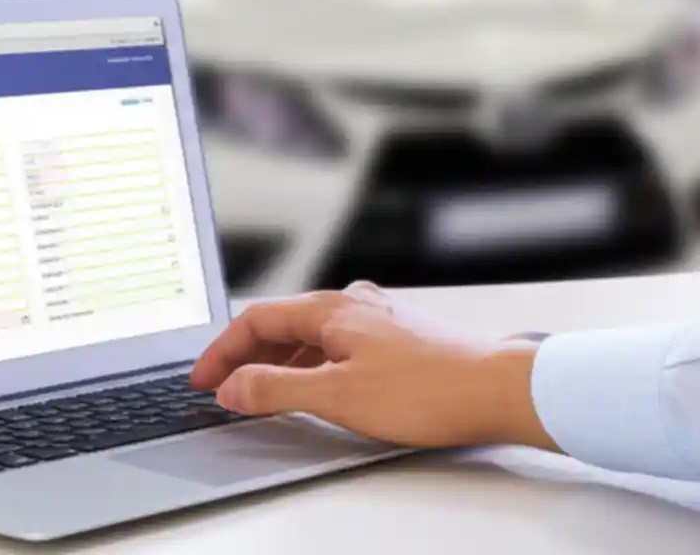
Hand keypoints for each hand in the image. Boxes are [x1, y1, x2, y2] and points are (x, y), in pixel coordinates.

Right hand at [190, 282, 558, 449]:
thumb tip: (233, 387)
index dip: (222, 351)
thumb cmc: (428, 388)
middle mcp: (353, 304)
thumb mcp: (336, 395)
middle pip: (281, 323)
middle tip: (221, 385)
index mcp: (331, 309)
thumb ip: (276, 389)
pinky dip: (310, 363)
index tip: (202, 378)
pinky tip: (315, 387)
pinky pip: (336, 344)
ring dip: (278, 360)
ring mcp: (378, 319)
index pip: (256, 320)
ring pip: (310, 334)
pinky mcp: (397, 338)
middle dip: (245, 354)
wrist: (496, 389)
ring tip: (259, 391)